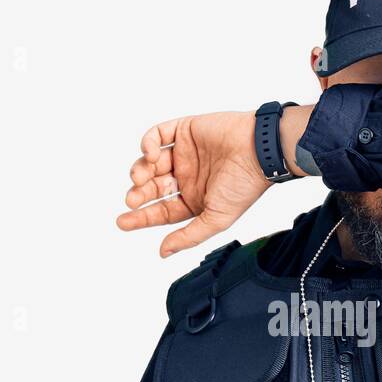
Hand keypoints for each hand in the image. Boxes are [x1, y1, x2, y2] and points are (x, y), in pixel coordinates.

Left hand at [118, 111, 269, 256]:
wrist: (259, 150)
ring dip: (140, 170)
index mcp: (195, 199)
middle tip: (132, 199)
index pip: (162, 210)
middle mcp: (187, 176)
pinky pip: (158, 135)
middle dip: (139, 194)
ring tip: (141, 177)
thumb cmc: (244, 185)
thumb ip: (189, 236)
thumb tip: (163, 252)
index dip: (141, 217)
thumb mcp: (216, 219)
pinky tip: (151, 154)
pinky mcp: (184, 130)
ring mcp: (184, 152)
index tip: (122, 222)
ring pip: (151, 162)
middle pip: (152, 187)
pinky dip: (148, 144)